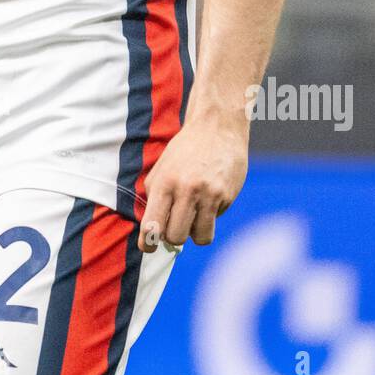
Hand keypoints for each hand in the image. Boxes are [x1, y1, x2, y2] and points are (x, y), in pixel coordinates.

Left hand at [137, 120, 247, 251]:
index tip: (147, 247)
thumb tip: (152, 231)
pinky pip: (216, 221)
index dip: (147, 242)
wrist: (217, 127)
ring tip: (194, 214)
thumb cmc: (185, 151)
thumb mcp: (162, 168)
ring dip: (195, 232)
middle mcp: (186, 190)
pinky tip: (210, 195)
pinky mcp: (227, 196)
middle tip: (175, 225)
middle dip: (174, 237)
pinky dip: (211, 215)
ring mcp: (209, 195)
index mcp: (164, 183)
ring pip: (200, 237)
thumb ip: (155, 197)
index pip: (152, 225)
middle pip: (176, 238)